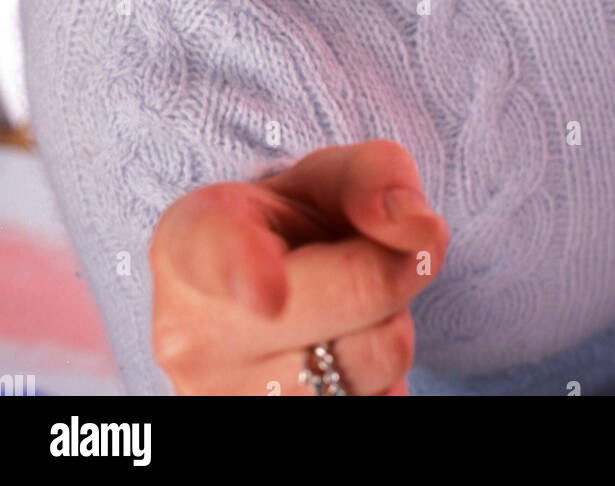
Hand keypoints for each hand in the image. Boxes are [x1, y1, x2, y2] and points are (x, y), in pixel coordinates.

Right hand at [149, 139, 449, 394]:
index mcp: (189, 240)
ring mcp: (223, 402)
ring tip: (345, 310)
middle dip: (393, 268)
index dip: (246, 271)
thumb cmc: (295, 226)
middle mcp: (191, 333)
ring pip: (373, 362)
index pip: (216, 253)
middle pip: (353, 298)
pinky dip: (381, 380)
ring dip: (388, 327)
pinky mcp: (267, 443)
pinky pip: (376, 408)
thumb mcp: (330, 177)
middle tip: (380, 253)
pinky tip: (341, 356)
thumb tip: (419, 231)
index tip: (269, 293)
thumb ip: (376, 178)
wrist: (268, 296)